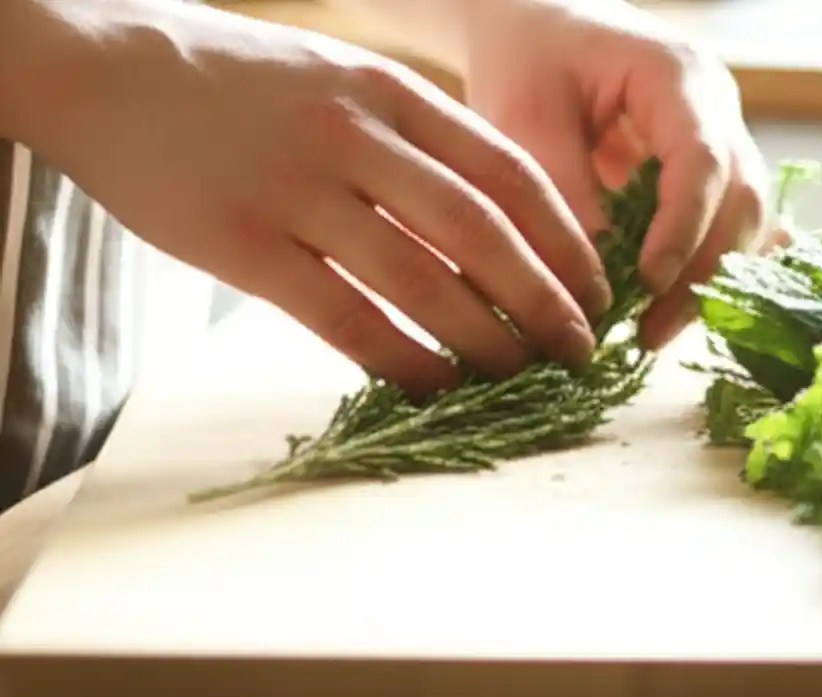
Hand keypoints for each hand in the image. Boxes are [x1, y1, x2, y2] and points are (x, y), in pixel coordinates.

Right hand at [10, 0, 610, 395]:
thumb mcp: (341, 78)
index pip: (508, 173)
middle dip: (543, 299)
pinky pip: (343, 317)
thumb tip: (492, 216)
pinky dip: (401, 359)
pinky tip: (434, 386)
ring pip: (420, 280)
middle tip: (579, 350)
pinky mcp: (244, 245)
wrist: (108, 66)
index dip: (564, 240)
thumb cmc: (239, 82)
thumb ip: (413, 134)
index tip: (595, 288)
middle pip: (480, 231)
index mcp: (390, 93)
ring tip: (520, 378)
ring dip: (483, 339)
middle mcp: (356, 137)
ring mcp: (299, 189)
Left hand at [452, 0, 770, 349]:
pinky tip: (678, 310)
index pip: (703, 162)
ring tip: (652, 332)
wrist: (535, 27)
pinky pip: (726, 226)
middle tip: (649, 332)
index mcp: (679, 77)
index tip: (646, 285)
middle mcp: (718, 108)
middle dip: (702, 272)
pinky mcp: (709, 172)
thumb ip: (565, 192)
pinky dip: (704, 269)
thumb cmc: (526, 59)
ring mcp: (723, 139)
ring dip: (706, 280)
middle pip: (741, 199)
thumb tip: (599, 282)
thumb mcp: (526, 120)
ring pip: (745, 221)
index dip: (682, 230)